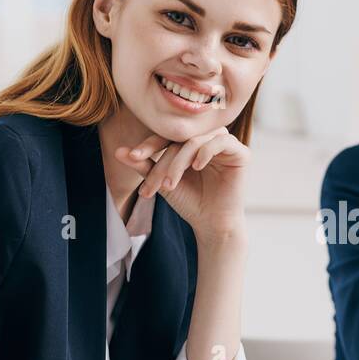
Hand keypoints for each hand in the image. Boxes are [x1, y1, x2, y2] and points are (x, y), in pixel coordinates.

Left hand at [115, 127, 249, 240]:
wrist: (211, 224)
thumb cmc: (189, 203)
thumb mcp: (162, 182)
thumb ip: (143, 165)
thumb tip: (118, 151)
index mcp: (189, 142)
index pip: (166, 135)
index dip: (148, 144)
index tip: (132, 157)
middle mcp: (207, 140)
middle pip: (180, 138)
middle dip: (163, 162)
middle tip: (153, 185)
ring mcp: (225, 144)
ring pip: (197, 140)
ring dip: (179, 161)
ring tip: (171, 184)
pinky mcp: (240, 152)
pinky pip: (221, 141)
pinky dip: (206, 151)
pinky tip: (196, 167)